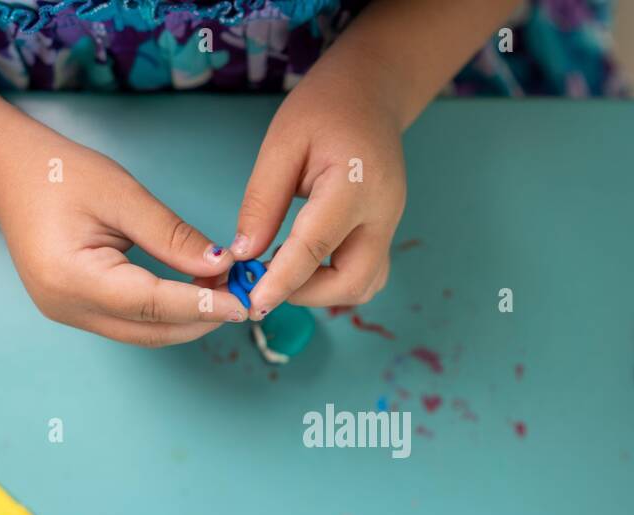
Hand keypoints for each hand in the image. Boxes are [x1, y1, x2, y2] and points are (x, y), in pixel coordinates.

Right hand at [0, 128, 246, 345]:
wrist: (8, 174)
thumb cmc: (58, 174)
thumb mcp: (122, 195)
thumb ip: (171, 236)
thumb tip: (221, 265)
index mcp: (72, 277)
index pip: (151, 304)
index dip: (202, 305)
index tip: (243, 302)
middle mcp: (67, 307)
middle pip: (152, 330)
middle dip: (202, 317)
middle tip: (243, 292)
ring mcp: (70, 315)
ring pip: (145, 334)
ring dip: (188, 319)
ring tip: (224, 289)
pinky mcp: (77, 312)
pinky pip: (132, 324)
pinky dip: (167, 314)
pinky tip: (194, 292)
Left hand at [231, 57, 406, 313]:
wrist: (370, 91)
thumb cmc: (325, 107)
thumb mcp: (281, 144)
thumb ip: (262, 201)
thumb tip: (244, 254)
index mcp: (356, 185)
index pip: (317, 247)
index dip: (283, 280)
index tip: (254, 303)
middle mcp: (383, 213)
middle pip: (352, 282)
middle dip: (305, 294)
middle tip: (264, 283)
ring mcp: (390, 225)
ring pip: (364, 285)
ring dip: (322, 292)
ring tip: (283, 270)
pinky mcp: (386, 232)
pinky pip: (366, 274)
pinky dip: (335, 281)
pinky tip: (305, 263)